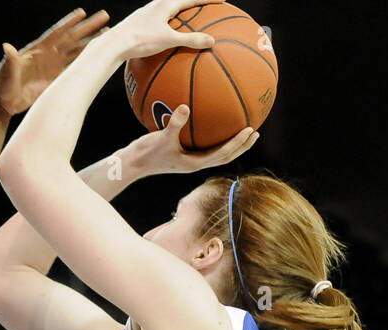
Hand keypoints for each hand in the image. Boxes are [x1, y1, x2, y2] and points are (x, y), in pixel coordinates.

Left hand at [0, 8, 110, 116]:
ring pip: (77, 52)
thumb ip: (10, 59)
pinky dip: (85, 63)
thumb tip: (7, 48)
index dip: (69, 23)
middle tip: (104, 16)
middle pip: (73, 38)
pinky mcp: (55, 79)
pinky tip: (97, 57)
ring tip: (106, 33)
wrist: (4, 101)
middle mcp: (49, 55)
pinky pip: (74, 69)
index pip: (57, 33)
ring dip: (91, 43)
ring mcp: (53, 66)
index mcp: (39, 49)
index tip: (82, 13)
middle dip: (88, 27)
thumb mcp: (7, 71)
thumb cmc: (3, 84)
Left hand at [108, 0, 214, 60]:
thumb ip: (190, 40)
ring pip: (168, 10)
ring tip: (190, 17)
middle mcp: (155, 5)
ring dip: (181, 12)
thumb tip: (212, 42)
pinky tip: (169, 34)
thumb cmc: (139, 40)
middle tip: (206, 5)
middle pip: (180, 1)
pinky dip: (170, 24)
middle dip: (194, 3)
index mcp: (164, 4)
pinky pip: (160, 20)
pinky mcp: (140, 23)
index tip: (221, 0)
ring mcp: (147, 14)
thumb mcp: (168, 40)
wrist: (113, 45)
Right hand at [126, 105, 257, 175]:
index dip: (238, 144)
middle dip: (242, 145)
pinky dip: (213, 135)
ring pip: (217, 152)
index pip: (223, 154)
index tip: (251, 130)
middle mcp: (196, 163)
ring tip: (243, 130)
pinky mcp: (184, 153)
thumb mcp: (160, 138)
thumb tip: (185, 107)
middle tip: (255, 132)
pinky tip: (213, 121)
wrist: (132, 164)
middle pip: (226, 156)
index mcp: (195, 163)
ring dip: (232, 143)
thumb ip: (174, 124)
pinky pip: (204, 143)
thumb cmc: (146, 153)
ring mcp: (190, 159)